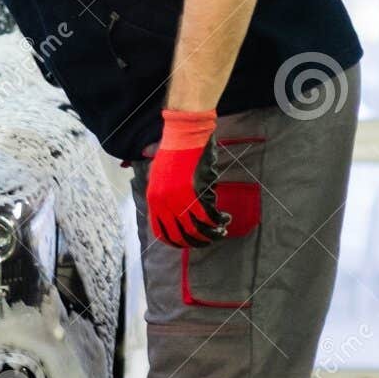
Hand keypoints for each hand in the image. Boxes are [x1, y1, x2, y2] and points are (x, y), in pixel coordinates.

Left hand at [145, 107, 229, 247]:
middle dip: (196, 242)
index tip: (187, 243)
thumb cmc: (173, 152)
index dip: (175, 241)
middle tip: (208, 241)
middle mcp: (164, 203)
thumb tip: (170, 213)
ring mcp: (180, 199)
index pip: (161, 231)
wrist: (184, 134)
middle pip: (180, 235)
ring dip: (211, 235)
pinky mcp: (196, 193)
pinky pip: (209, 216)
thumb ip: (162, 196)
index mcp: (153, 199)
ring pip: (196, 229)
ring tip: (220, 233)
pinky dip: (219, 220)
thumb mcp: (158, 176)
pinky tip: (225, 219)